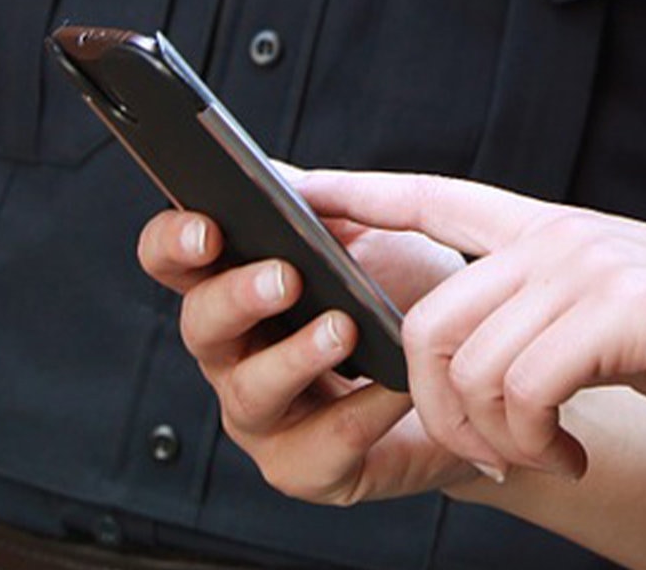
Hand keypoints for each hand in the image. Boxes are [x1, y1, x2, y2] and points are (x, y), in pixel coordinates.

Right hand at [137, 173, 473, 504]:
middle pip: (199, 325)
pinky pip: (319, 447)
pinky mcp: (307, 468)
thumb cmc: (409, 290)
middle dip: (237, 298)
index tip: (208, 228)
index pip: (175, 259)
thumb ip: (322, 202)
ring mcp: (265, 416)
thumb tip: (279, 177)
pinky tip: (393, 385)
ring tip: (344, 327)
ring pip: (249, 392)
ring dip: (295, 356)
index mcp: (237, 281)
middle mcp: (236, 352)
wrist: (470, 360)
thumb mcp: (372, 229)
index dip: (174, 243)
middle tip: (286, 276)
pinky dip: (359, 412)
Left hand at [341, 173, 645, 483]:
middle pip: (429, 312)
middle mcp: (563, 236)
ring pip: (467, 358)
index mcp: (557, 227)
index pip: (436, 194)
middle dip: (434, 405)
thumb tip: (481, 352)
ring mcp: (590, 268)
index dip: (361, 193)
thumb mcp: (619, 305)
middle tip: (490, 451)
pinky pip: (521, 390)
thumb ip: (549, 308)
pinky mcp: (622, 312)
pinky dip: (534, 442)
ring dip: (491, 436)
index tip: (296, 190)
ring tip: (542, 453)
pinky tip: (576, 452)